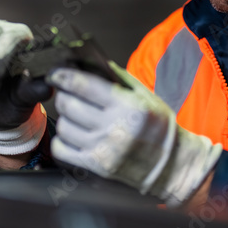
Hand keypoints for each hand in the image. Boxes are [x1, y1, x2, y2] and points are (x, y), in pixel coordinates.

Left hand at [49, 63, 220, 206]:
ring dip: (65, 117)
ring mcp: (103, 150)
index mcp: (128, 106)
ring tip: (76, 114)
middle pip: (68, 104)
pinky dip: (63, 139)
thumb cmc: (158, 126)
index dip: (63, 76)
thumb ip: (116, 77)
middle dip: (63, 94)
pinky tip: (74, 134)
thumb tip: (85, 61)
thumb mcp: (145, 95)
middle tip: (67, 92)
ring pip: (63, 126)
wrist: (171, 165)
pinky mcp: (96, 167)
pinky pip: (61, 149)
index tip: (56, 73)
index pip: (83, 85)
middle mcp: (114, 128)